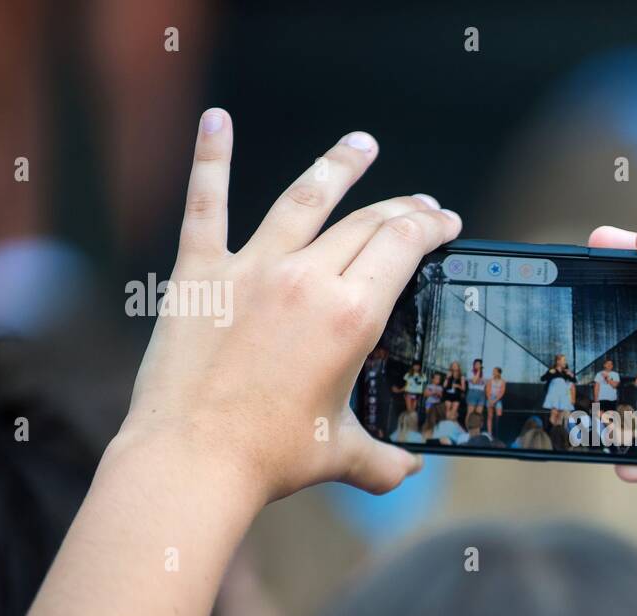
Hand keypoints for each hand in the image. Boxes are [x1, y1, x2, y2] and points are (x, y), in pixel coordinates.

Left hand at [118, 108, 461, 502]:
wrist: (193, 458)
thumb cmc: (271, 458)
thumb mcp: (343, 456)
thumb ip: (386, 462)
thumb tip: (411, 473)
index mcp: (352, 316)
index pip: (403, 245)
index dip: (430, 225)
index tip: (443, 220)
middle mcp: (307, 280)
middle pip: (366, 222)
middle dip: (401, 206)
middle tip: (418, 202)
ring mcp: (251, 270)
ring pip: (304, 199)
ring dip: (338, 167)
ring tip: (361, 145)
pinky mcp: (200, 274)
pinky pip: (207, 204)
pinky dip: (212, 159)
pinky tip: (216, 120)